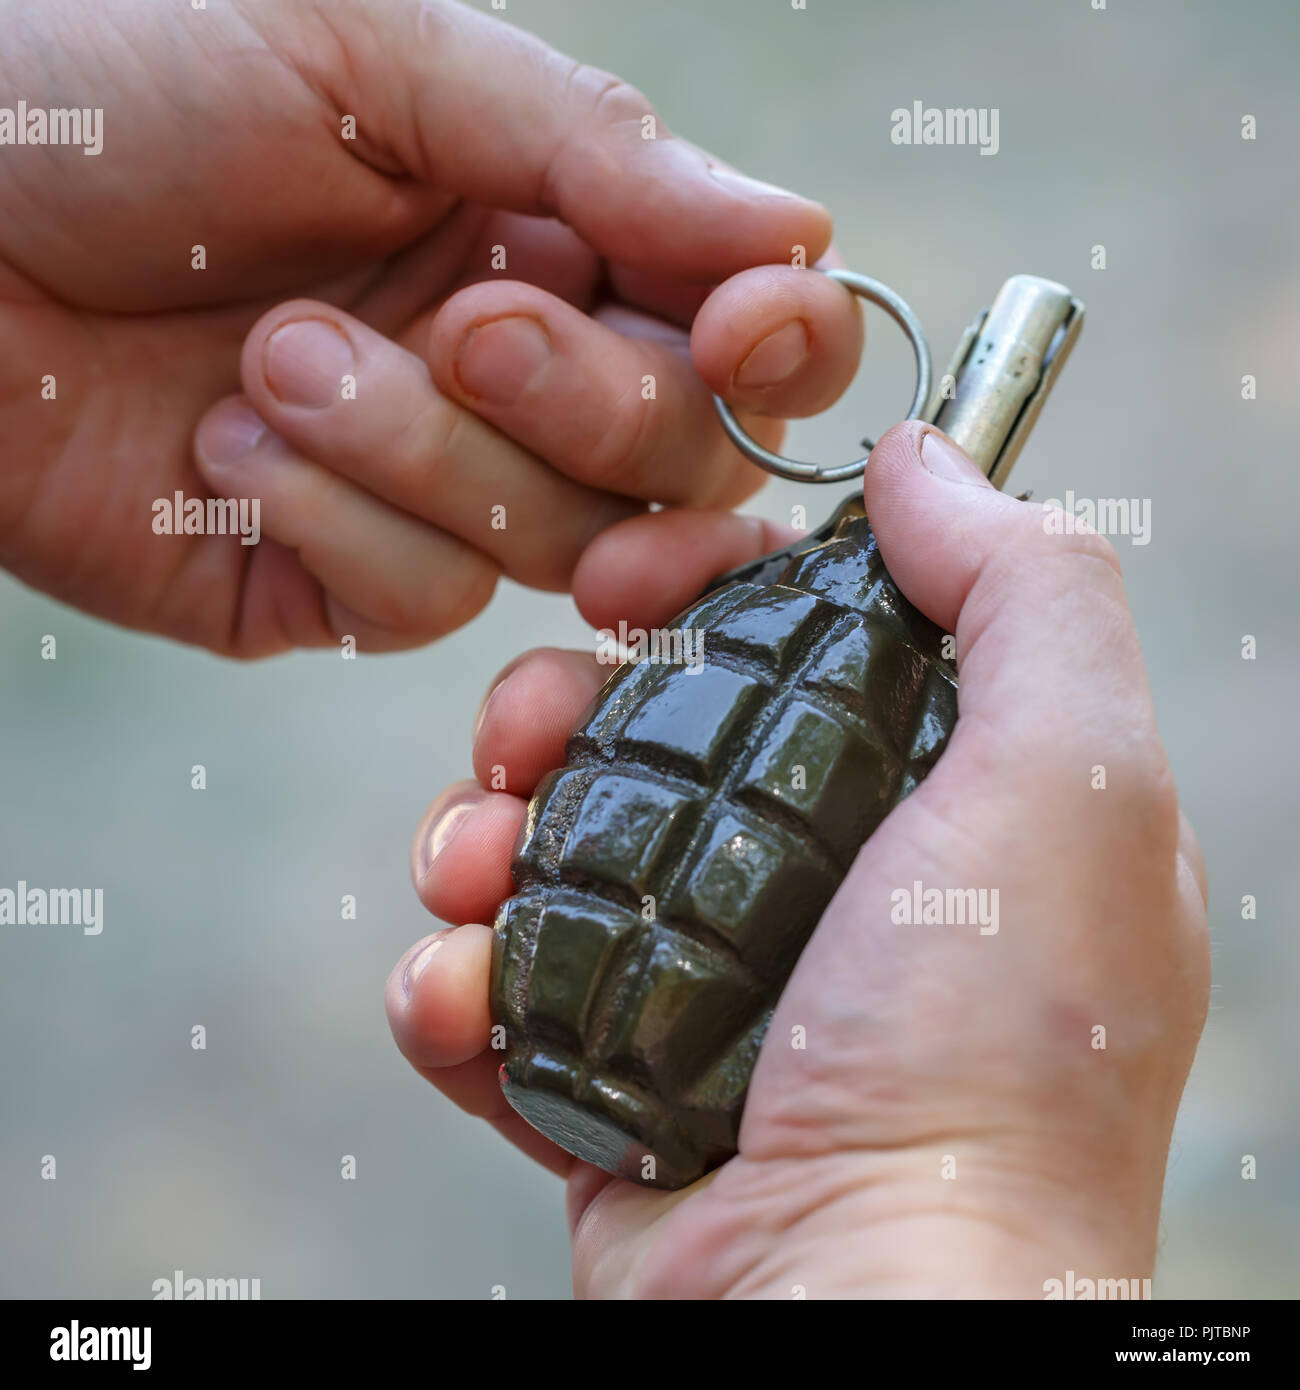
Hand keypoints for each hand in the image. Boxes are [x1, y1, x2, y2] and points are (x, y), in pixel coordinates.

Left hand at [0, 0, 859, 653]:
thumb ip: (597, 149)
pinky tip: (226, 449)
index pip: (748, 335)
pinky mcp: (337, 588)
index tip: (744, 326)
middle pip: (679, 462)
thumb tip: (802, 233)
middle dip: (588, 402)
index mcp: (556, 238)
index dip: (780, 347)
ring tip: (275, 354)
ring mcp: (436, 499)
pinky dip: (336, 521)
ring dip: (426, 452)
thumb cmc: (123, 87)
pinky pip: (423, 605)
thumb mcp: (374, 60)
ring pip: (553, 546)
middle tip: (463, 324)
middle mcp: (521, 381)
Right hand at [387, 420, 1209, 1297]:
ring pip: (547, 851)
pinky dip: (457, 983)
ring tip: (473, 871)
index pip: (791, 636)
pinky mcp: (603, 1082)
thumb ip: (1023, 595)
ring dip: (478, 838)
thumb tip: (921, 459)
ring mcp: (699, 987)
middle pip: (643, 733)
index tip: (629, 575)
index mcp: (924, 801)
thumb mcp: (1068, 784)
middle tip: (522, 732)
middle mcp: (814, 887)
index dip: (701, 582)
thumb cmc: (990, 1057)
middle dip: (557, 706)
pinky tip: (461, 995)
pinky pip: (499, 991)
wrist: (862, 1313)